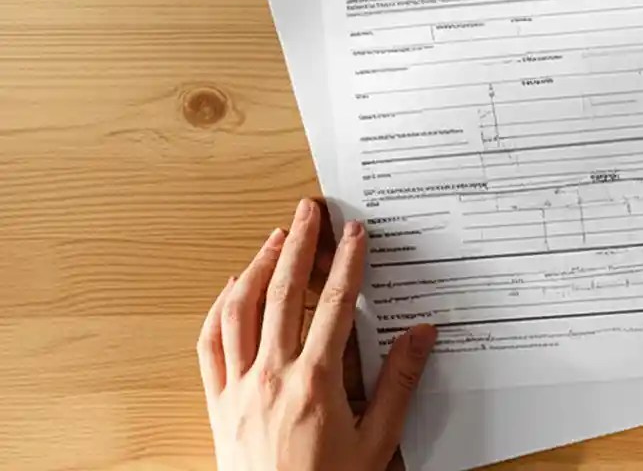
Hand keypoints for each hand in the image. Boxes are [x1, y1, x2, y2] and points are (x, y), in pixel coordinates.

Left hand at [196, 199, 436, 470]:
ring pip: (240, 310)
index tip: (354, 233)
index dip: (346, 262)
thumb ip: (399, 383)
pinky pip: (210, 344)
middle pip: (282, 294)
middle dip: (299, 244)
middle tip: (309, 211)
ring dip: (257, 267)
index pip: (333, 305)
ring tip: (275, 238)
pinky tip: (231, 290)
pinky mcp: (218, 403)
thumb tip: (421, 335)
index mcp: (315, 383)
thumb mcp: (378, 441)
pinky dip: (219, 309)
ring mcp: (239, 388)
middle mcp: (271, 377)